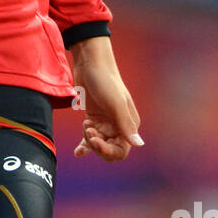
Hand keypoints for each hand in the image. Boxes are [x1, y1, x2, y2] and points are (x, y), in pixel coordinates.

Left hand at [67, 37, 142, 162]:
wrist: (90, 64)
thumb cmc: (105, 81)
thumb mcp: (115, 103)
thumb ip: (125, 125)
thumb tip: (139, 145)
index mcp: (129, 124)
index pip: (121, 150)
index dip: (107, 150)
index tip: (94, 139)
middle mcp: (119, 126)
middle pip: (109, 150)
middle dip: (97, 145)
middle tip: (88, 129)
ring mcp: (106, 123)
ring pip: (98, 145)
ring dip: (89, 141)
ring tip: (85, 125)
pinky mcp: (94, 119)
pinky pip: (90, 138)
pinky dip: (84, 146)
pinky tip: (78, 152)